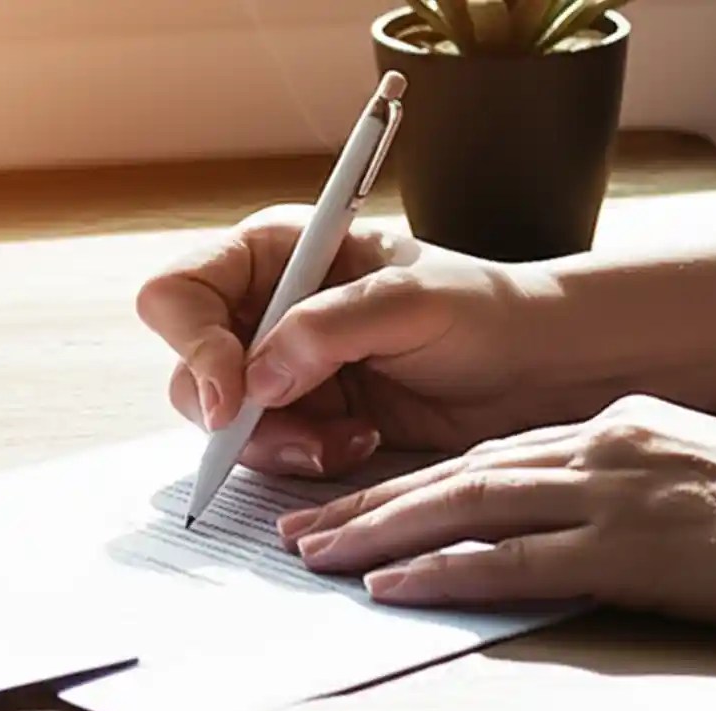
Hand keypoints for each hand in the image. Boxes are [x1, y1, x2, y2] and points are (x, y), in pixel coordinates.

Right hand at [136, 204, 554, 478]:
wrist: (534, 369)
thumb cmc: (484, 312)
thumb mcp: (409, 303)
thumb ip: (325, 330)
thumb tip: (253, 380)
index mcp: (276, 250)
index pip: (181, 290)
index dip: (192, 344)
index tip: (232, 395)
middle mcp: (264, 304)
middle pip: (188, 364)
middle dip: (236, 411)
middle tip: (299, 433)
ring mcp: (280, 363)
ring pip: (221, 418)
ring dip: (277, 441)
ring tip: (346, 437)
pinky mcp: (303, 413)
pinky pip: (266, 448)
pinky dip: (305, 456)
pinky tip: (359, 440)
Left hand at [277, 394, 715, 631]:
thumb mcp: (683, 462)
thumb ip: (610, 472)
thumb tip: (553, 496)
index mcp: (605, 427)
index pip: (486, 453)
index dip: (413, 480)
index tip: (359, 500)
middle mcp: (593, 447)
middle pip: (456, 472)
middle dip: (370, 502)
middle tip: (302, 527)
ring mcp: (607, 495)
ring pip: (466, 507)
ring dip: (382, 532)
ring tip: (318, 553)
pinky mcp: (628, 550)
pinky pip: (513, 561)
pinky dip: (445, 571)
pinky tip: (393, 586)